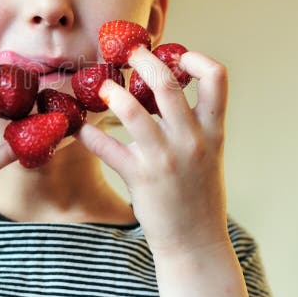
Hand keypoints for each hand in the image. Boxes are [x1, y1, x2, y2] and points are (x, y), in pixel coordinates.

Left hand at [76, 45, 229, 256]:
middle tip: (128, 52)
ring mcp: (165, 159)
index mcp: (213, 131)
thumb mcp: (210, 154)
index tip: (177, 54)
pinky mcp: (140, 178)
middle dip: (143, 60)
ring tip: (102, 87)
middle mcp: (191, 140)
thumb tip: (165, 91)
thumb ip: (194, 123)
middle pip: (167, 84)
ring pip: (133, 112)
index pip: (216, 79)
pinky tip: (81, 129)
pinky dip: (90, 135)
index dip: (196, 58)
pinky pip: (108, 148)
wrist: (196, 243)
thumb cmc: (199, 195)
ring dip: (112, 94)